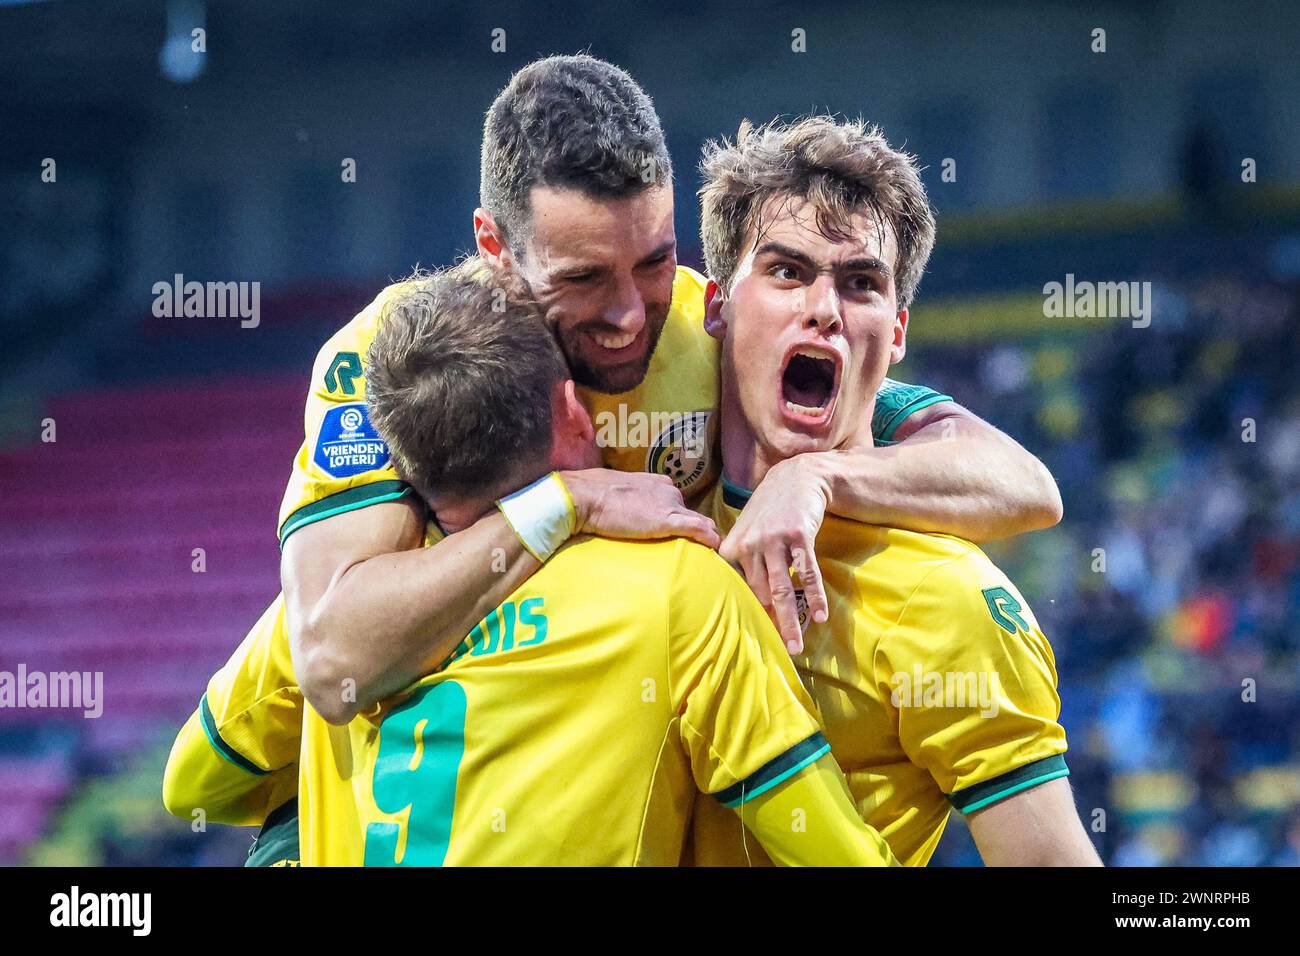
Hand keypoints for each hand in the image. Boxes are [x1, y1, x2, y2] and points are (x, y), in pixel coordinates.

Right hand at [559, 469, 720, 549]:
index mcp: (657, 483)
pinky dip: (709, 539)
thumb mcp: (618, 492)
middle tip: (694, 547)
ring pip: (699, 521)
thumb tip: (626, 512)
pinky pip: (698, 530)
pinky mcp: (668, 521)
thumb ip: (631, 500)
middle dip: (693, 529)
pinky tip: (715, 548)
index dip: (680, 518)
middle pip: (690, 513)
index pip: (677, 503)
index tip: (681, 532)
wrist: (587, 497)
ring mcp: (670, 505)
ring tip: (705, 552)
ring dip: (702, 536)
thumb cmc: (594, 495)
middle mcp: (669, 492)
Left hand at [719, 456, 829, 653]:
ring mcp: (773, 539)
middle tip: (776, 653)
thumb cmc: (769, 511)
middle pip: (758, 595)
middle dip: (767, 625)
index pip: (734, 589)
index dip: (742, 615)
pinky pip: (807, 573)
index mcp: (731, 547)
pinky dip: (814, 596)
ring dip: (789, 621)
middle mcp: (749, 544)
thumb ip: (740, 562)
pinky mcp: (798, 535)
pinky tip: (819, 616)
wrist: (796, 477)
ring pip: (781, 590)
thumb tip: (736, 599)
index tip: (746, 640)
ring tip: (796, 647)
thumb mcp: (746, 532)